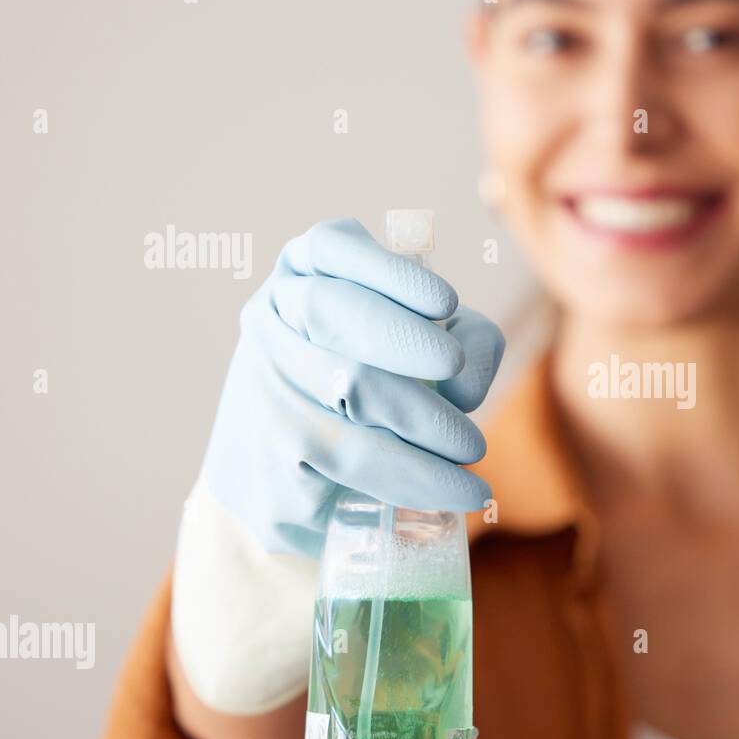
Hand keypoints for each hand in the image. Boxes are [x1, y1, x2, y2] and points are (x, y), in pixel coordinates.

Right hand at [199, 217, 503, 557]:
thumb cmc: (362, 397)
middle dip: (401, 337)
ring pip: (348, 391)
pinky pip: (353, 459)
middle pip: (329, 311)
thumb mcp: (407, 348)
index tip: (445, 300)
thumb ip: (458, 337)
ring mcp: (264, 390)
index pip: (329, 248)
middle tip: (454, 369)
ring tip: (473, 448)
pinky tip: (457, 491)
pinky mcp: (273, 458)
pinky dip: (416, 476)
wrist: (275, 484)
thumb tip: (467, 375)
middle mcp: (270, 323)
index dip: (387, 270)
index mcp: (299, 277)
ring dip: (424, 420)